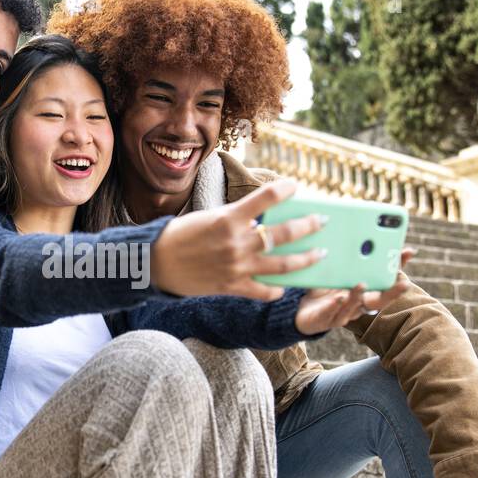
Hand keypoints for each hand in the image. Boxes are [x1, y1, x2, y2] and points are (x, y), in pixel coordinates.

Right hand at [149, 179, 327, 299]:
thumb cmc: (179, 235)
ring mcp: (237, 266)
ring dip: (307, 259)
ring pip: (284, 264)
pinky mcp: (232, 286)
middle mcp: (236, 242)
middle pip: (284, 233)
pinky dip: (277, 288)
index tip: (296, 186)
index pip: (267, 197)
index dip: (286, 189)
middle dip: (309, 225)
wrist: (155, 262)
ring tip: (320, 254)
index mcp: (229, 218)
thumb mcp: (208, 217)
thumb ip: (236, 218)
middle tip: (322, 221)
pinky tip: (284, 285)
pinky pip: (264, 290)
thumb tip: (260, 220)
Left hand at [292, 248, 416, 335]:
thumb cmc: (324, 288)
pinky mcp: (324, 320)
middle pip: (380, 302)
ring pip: (354, 308)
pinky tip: (338, 297)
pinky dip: (336, 306)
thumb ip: (356, 260)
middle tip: (403, 283)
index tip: (409, 265)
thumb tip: (372, 241)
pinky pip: (331, 314)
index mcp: (364, 294)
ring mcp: (342, 314)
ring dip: (359, 296)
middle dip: (393, 293)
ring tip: (361, 284)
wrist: (299, 309)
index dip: (399, 275)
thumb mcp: (339, 271)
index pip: (388, 287)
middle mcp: (357, 306)